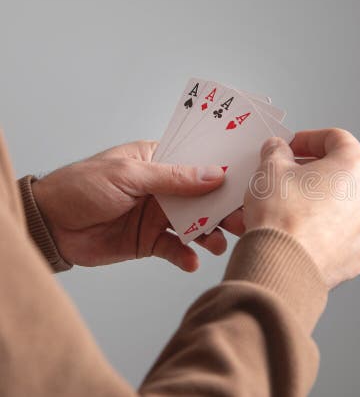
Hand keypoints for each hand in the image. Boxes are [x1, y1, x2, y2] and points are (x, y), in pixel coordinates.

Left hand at [32, 141, 245, 270]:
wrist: (49, 226)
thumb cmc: (80, 186)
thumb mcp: (129, 174)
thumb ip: (173, 177)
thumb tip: (214, 175)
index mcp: (159, 161)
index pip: (199, 163)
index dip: (224, 171)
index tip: (248, 181)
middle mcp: (163, 188)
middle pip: (204, 197)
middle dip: (224, 209)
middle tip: (241, 220)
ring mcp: (158, 215)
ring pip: (196, 224)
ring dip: (210, 233)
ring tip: (218, 244)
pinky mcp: (150, 241)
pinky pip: (176, 249)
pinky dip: (187, 255)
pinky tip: (192, 260)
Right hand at [244, 129, 359, 287]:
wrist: (282, 267)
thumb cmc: (283, 218)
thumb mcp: (270, 169)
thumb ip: (276, 151)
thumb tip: (278, 150)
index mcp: (355, 168)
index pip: (337, 139)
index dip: (309, 139)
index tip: (291, 146)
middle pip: (338, 176)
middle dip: (307, 176)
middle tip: (282, 179)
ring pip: (335, 209)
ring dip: (309, 206)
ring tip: (276, 211)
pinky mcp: (356, 258)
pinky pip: (334, 238)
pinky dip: (315, 233)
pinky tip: (287, 234)